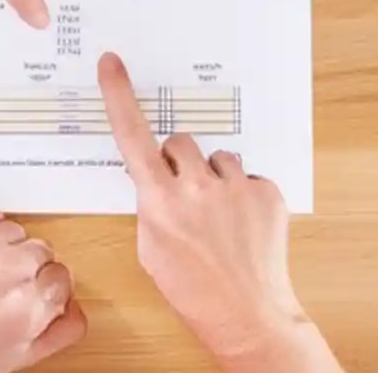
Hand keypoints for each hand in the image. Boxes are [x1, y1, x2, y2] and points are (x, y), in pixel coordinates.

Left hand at [0, 207, 86, 372]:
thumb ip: (61, 329)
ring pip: (15, 230)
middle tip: (6, 288)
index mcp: (27, 306)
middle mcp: (3, 271)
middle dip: (29, 269)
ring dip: (6, 247)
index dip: (47, 288)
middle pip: (42, 250)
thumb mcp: (21, 357)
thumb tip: (76, 303)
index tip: (34, 294)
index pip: (62, 275)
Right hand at [97, 53, 339, 371]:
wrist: (245, 313)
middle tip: (184, 193)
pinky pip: (247, 176)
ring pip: (217, 158)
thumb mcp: (150, 246)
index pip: (132, 136)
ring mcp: (234, 188)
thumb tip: (156, 178)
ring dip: (213, 177)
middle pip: (180, 142)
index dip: (119, 95)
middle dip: (179, 161)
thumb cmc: (192, 287)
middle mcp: (195, 186)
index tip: (112, 64)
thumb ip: (151, 203)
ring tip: (218, 216)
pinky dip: (242, 194)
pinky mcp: (265, 192)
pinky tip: (241, 224)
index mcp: (159, 200)